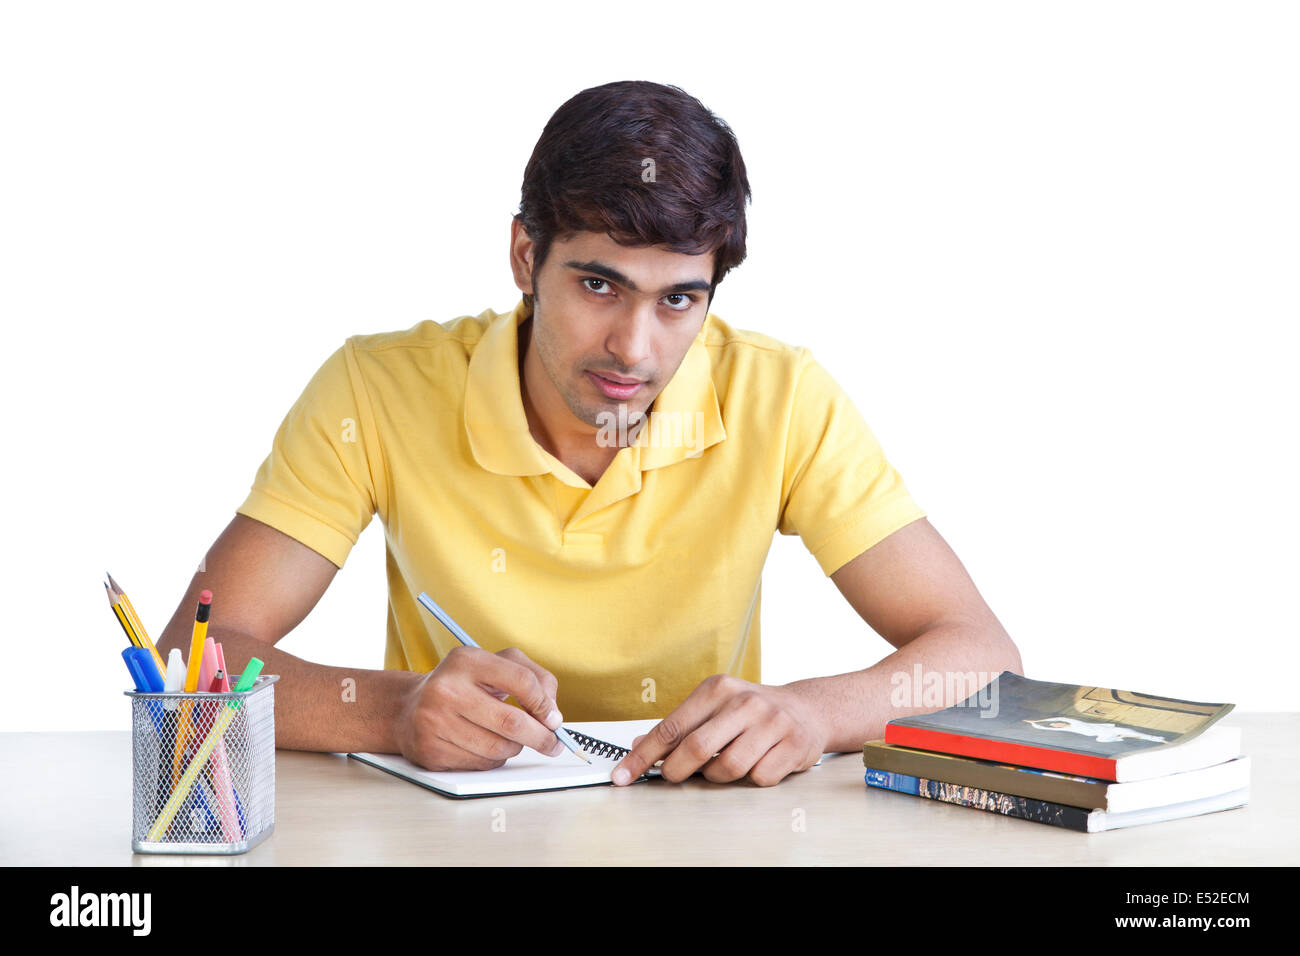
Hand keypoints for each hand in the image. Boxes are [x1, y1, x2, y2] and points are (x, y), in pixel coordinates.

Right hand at [395, 646, 565, 770]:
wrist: (409, 708)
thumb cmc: (462, 686)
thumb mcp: (495, 666)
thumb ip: (533, 678)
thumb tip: (552, 714)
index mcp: (467, 661)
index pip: (521, 681)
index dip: (545, 704)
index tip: (554, 718)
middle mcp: (447, 689)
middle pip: (512, 722)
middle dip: (541, 737)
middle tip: (553, 744)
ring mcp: (435, 722)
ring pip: (498, 748)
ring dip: (514, 748)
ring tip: (508, 738)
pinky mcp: (430, 750)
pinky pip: (480, 764)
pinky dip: (493, 759)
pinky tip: (483, 745)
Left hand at [610, 675, 827, 787]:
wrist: (807, 708)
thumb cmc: (752, 712)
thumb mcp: (714, 707)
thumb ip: (680, 726)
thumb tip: (639, 746)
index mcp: (718, 688)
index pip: (671, 727)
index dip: (643, 755)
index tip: (622, 775)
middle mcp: (745, 702)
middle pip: (696, 748)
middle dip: (676, 771)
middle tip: (672, 777)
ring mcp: (772, 722)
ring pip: (728, 768)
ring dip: (718, 777)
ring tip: (723, 766)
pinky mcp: (794, 744)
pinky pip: (759, 777)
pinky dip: (751, 779)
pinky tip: (756, 764)